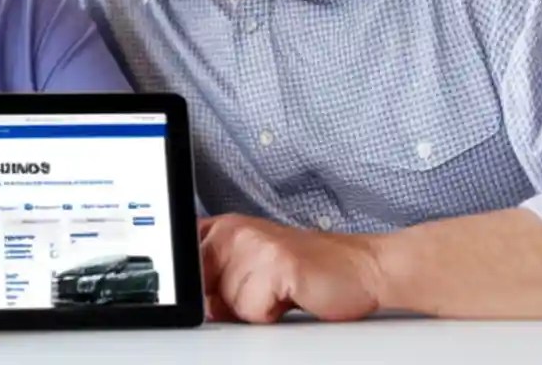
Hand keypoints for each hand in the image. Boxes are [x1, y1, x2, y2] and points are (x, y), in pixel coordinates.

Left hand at [199, 214, 381, 323]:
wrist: (359, 268)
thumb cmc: (308, 271)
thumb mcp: (252, 268)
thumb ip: (218, 279)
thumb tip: (196, 305)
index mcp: (224, 227)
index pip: (182, 260)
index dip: (193, 285)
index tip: (211, 288)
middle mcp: (235, 230)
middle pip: (201, 288)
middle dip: (227, 301)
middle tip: (262, 290)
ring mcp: (254, 244)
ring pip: (226, 303)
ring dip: (254, 309)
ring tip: (280, 291)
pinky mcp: (276, 264)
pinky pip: (253, 310)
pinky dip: (271, 314)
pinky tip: (291, 295)